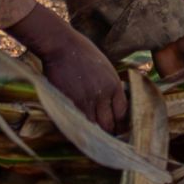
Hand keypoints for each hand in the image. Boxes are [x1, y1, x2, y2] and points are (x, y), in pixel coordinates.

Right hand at [19, 10, 128, 130]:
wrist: (61, 46)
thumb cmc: (82, 52)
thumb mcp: (105, 68)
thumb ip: (109, 87)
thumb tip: (111, 104)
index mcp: (114, 85)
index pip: (122, 114)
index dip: (121, 125)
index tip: (118, 129)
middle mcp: (103, 96)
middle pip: (109, 125)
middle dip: (108, 133)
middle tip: (105, 138)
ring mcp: (85, 101)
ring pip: (93, 127)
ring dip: (93, 133)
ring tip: (92, 138)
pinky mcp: (69, 103)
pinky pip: (77, 122)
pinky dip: (78, 128)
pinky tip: (78, 129)